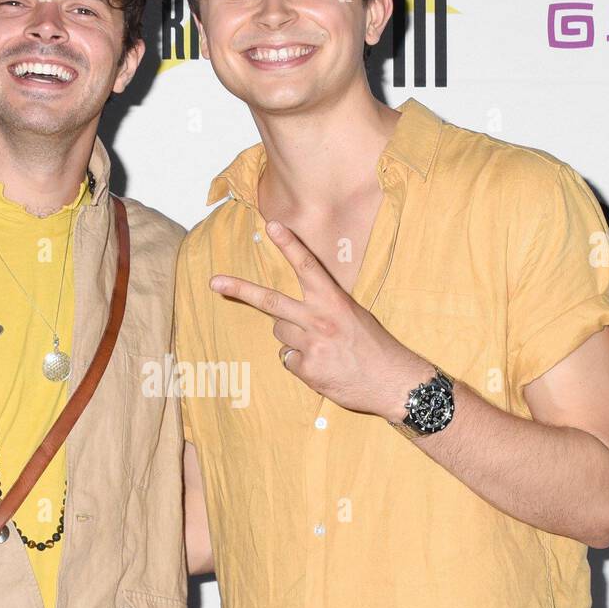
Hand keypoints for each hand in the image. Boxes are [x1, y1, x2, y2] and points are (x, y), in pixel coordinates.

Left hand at [209, 219, 430, 420]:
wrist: (394, 382)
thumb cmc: (374, 347)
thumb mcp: (354, 316)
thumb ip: (325, 308)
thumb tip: (292, 313)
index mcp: (334, 301)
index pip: (308, 266)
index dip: (289, 244)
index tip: (272, 225)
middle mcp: (320, 319)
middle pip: (270, 301)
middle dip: (240, 290)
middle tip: (215, 282)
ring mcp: (311, 344)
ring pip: (280, 333)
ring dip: (292, 338)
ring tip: (320, 347)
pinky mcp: (307, 368)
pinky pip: (288, 360)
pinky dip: (300, 363)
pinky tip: (322, 367)